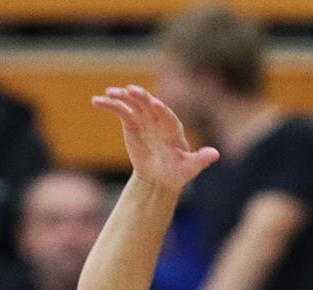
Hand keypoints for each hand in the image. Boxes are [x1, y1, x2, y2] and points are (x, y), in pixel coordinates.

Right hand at [92, 85, 218, 193]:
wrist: (160, 177)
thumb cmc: (177, 172)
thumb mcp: (189, 169)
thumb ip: (200, 160)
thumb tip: (215, 154)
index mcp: (174, 129)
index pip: (168, 117)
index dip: (162, 110)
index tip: (155, 104)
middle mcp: (159, 120)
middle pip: (149, 105)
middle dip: (141, 97)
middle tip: (131, 89)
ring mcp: (144, 119)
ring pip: (133, 104)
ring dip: (122, 97)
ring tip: (110, 93)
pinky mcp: (131, 122)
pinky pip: (120, 111)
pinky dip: (109, 105)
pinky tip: (97, 101)